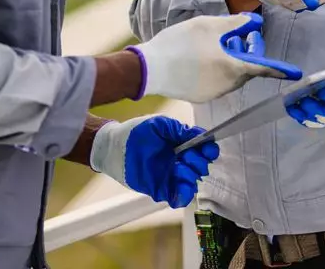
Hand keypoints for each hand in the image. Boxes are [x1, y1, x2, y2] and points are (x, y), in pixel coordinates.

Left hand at [89, 115, 219, 207]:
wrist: (116, 145)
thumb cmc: (137, 132)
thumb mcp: (161, 125)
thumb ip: (181, 131)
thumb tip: (200, 135)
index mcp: (182, 146)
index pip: (203, 151)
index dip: (209, 151)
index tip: (208, 149)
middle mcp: (179, 162)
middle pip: (200, 168)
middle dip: (198, 163)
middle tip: (186, 156)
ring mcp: (170, 177)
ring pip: (191, 184)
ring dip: (191, 177)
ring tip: (180, 169)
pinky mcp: (160, 189)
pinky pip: (177, 198)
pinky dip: (183, 196)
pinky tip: (181, 189)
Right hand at [130, 12, 301, 102]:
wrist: (150, 68)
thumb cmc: (180, 43)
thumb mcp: (209, 26)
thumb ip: (236, 24)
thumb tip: (255, 23)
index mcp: (232, 66)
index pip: (263, 67)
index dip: (280, 69)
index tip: (297, 74)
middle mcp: (228, 84)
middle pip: (247, 69)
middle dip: (249, 52)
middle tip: (241, 35)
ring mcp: (214, 93)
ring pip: (232, 75)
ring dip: (232, 60)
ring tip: (217, 42)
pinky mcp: (202, 97)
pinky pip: (217, 82)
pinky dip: (217, 69)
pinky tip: (202, 56)